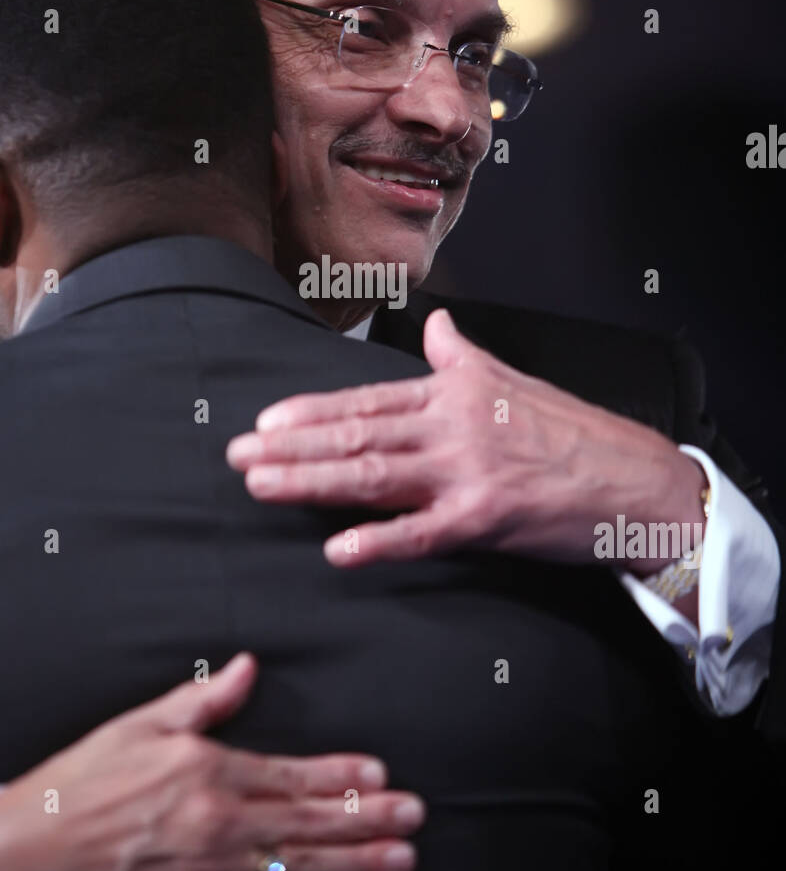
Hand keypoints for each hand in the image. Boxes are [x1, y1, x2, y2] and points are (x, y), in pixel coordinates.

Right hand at [0, 653, 424, 870]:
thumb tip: (249, 666)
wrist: (27, 857)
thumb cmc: (79, 786)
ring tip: (400, 861)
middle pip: (309, 824)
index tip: (381, 773)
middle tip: (414, 816)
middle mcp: (219, 828)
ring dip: (355, 867)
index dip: (342, 776)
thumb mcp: (139, 725)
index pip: (292, 775)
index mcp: (208, 773)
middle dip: (368, 820)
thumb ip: (203, 700)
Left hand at [227, 309, 705, 571]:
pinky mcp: (485, 518)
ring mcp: (465, 471)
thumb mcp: (509, 378)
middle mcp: (450, 426)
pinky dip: (378, 541)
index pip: (366, 401)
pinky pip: (421, 532)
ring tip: (262, 486)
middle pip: (356, 434)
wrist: (632, 477)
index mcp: (452, 392)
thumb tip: (433, 322)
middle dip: (291, 447)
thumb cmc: (571, 431)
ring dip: (312, 481)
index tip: (264, 421)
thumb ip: (460, 354)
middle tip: (238, 456)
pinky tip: (337, 548)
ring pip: (373, 474)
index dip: (311, 413)